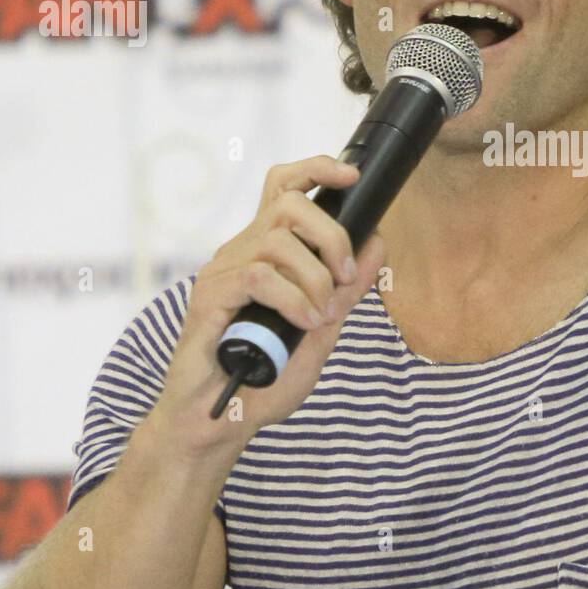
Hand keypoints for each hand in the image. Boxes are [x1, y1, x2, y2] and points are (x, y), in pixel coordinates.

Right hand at [150, 153, 386, 451]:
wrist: (221, 419)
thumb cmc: (266, 374)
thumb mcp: (322, 327)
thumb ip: (347, 289)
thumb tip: (378, 244)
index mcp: (266, 251)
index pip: (284, 187)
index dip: (318, 169)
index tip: (353, 175)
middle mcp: (242, 251)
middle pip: (290, 204)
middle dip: (332, 235)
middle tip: (345, 278)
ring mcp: (222, 271)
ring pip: (280, 241)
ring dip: (315, 279)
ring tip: (319, 317)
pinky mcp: (209, 296)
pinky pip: (260, 277)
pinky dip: (294, 300)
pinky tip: (302, 324)